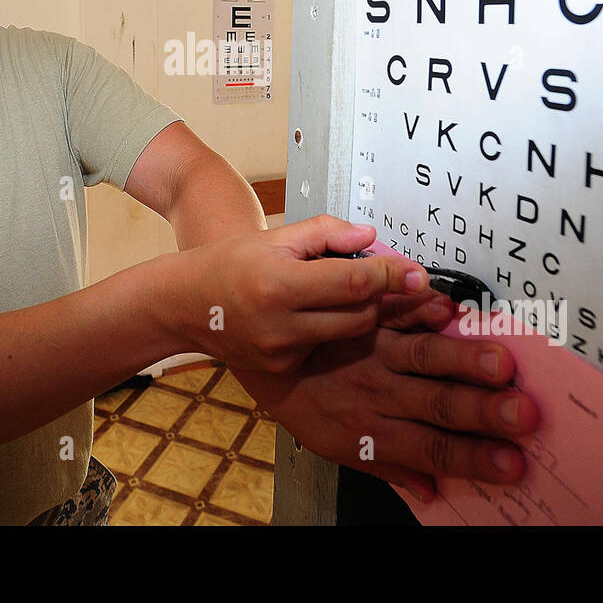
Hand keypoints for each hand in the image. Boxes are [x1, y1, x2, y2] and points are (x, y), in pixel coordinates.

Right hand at [169, 215, 430, 373]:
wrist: (183, 304)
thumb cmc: (229, 262)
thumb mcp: (275, 235)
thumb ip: (326, 233)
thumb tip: (370, 237)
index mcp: (279, 284)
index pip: (353, 283)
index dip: (392, 276)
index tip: (419, 274)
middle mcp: (281, 325)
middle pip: (360, 315)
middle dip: (379, 295)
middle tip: (383, 275)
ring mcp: (282, 353)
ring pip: (348, 334)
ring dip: (359, 312)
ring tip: (344, 290)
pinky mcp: (283, 369)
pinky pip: (326, 346)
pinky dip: (331, 327)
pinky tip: (313, 312)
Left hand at [229, 306, 538, 502]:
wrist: (252, 344)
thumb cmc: (302, 400)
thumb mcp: (337, 445)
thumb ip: (388, 465)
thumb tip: (434, 491)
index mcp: (372, 430)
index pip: (432, 448)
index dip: (474, 457)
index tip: (514, 462)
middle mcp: (376, 390)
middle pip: (436, 403)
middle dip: (482, 411)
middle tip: (522, 412)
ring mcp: (369, 350)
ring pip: (421, 355)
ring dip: (462, 359)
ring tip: (499, 361)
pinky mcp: (361, 314)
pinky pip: (394, 310)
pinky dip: (423, 308)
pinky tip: (451, 309)